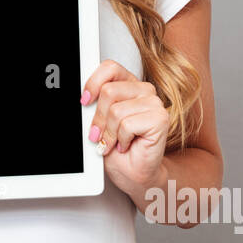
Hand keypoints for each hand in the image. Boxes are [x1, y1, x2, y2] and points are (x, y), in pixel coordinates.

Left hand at [81, 60, 169, 196]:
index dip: (93, 83)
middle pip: (109, 91)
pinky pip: (127, 125)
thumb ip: (95, 104)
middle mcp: (144, 90)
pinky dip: (121, 139)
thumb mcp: (99, 121)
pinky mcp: (160, 118)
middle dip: (98, 118)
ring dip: (109, 133)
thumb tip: (82, 97)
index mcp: (128, 85)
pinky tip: (126, 145)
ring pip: (116, 110)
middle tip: (99, 134)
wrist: (133, 174)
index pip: (110, 68)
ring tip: (114, 142)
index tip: (85, 101)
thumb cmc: (117, 148)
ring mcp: (154, 103)